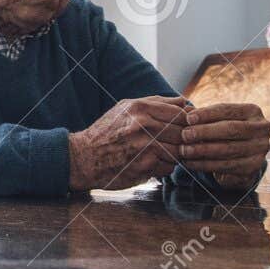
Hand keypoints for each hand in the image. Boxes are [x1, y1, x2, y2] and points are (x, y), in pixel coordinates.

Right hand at [68, 95, 188, 190]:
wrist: (83, 158)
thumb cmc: (107, 132)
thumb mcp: (127, 108)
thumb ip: (156, 103)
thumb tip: (184, 102)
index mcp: (141, 108)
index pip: (180, 113)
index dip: (186, 122)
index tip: (182, 128)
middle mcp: (144, 125)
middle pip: (182, 133)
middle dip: (182, 140)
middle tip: (173, 143)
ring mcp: (145, 146)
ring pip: (179, 151)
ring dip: (174, 154)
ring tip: (161, 154)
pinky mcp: (145, 166)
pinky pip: (168, 167)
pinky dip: (164, 167)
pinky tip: (152, 164)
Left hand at [181, 102, 269, 189]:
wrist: (239, 157)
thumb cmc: (224, 132)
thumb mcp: (217, 120)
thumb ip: (203, 115)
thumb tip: (185, 110)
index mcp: (253, 111)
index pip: (228, 110)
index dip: (207, 114)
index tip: (188, 118)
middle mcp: (262, 129)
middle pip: (231, 129)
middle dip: (205, 132)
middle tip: (185, 135)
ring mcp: (260, 149)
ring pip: (228, 149)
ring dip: (202, 150)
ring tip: (184, 150)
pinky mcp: (253, 167)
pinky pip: (226, 166)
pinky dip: (205, 165)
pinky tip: (190, 163)